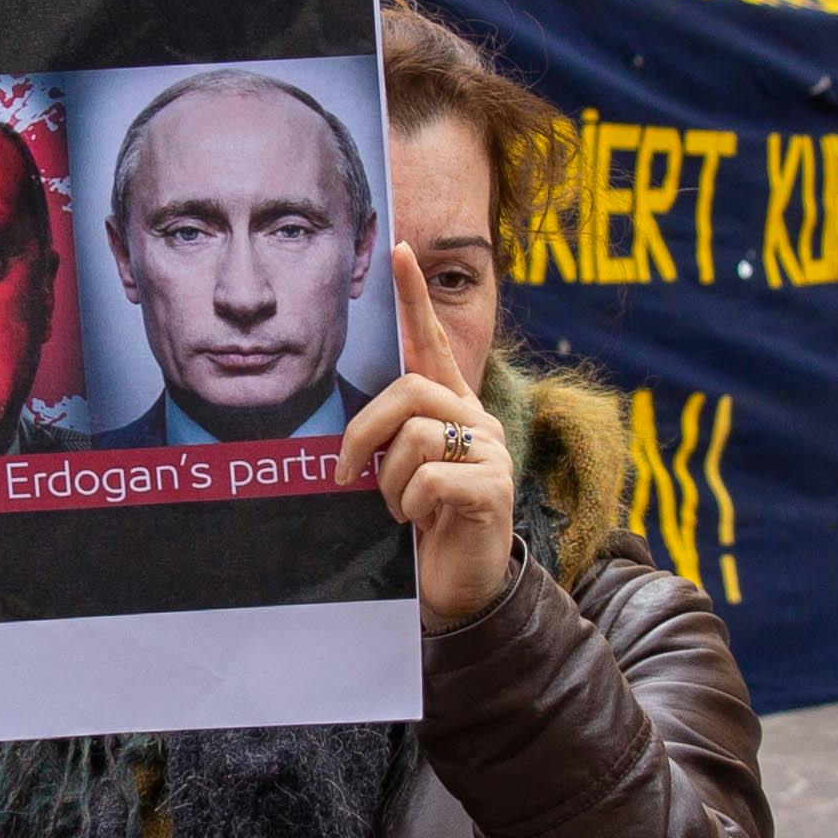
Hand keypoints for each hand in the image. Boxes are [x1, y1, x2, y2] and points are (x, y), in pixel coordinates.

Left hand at [338, 258, 512, 627]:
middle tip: (344, 474)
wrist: (458, 588)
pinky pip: (430, 478)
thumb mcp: (397, 475)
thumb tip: (344, 432)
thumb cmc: (422, 529)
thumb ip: (386, 440)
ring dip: (389, 482)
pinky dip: (410, 505)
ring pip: (416, 435)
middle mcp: (476, 420)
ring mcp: (490, 453)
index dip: (416, 298)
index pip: (431, 344)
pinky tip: (421, 524)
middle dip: (364, 431)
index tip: (401, 249)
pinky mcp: (494, 488)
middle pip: (409, 389)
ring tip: (400, 509)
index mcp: (451, 410)